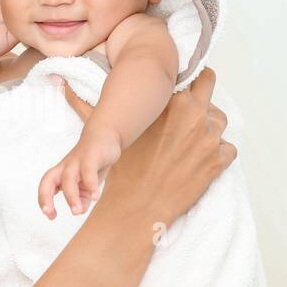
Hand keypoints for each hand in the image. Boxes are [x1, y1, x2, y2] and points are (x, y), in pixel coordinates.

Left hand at [38, 121, 122, 218]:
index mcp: (61, 174)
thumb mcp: (87, 183)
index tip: (50, 216)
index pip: (45, 187)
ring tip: (77, 211)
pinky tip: (95, 197)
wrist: (105, 135)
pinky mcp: (91, 156)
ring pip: (68, 178)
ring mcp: (77, 160)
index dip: (44, 201)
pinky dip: (90, 184)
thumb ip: (83, 198)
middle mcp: (65, 167)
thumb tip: (79, 211)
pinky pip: (88, 170)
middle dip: (45, 197)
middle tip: (50, 213)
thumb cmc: (92, 162)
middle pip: (49, 180)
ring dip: (71, 196)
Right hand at [92, 65, 233, 229]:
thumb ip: (86, 104)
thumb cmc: (124, 171)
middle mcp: (195, 116)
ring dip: (210, 129)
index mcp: (173, 104)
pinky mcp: (218, 162)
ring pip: (221, 122)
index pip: (196, 77)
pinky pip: (229, 149)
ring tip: (192, 143)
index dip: (191, 82)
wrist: (137, 210)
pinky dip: (218, 155)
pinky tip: (201, 162)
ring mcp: (209, 139)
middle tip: (193, 109)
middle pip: (212, 88)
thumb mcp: (109, 132)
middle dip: (205, 94)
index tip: (188, 86)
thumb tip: (58, 78)